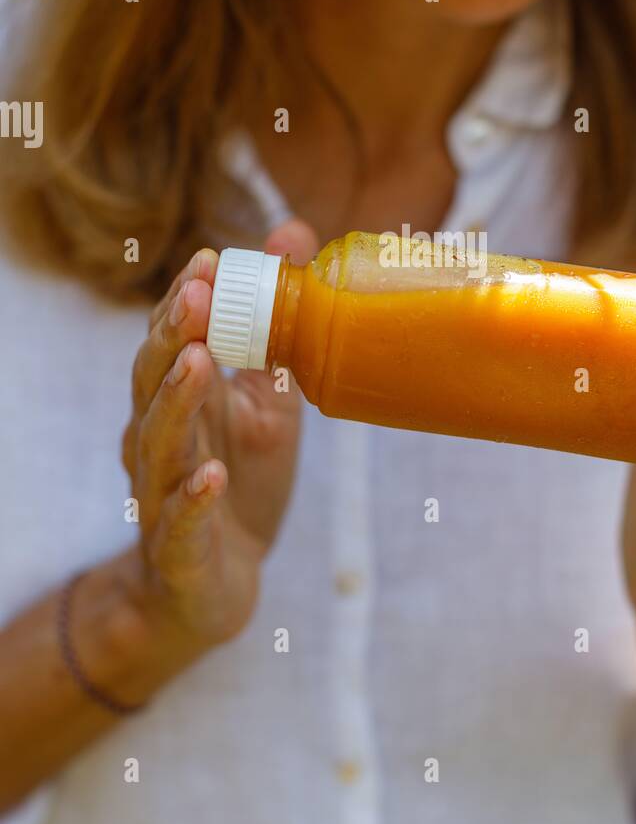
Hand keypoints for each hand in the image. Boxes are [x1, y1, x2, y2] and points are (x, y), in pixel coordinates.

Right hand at [120, 219, 318, 649]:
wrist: (211, 585)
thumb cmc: (239, 480)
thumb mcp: (267, 401)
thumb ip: (275, 332)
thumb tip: (294, 237)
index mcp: (179, 401)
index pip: (170, 342)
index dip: (185, 303)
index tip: (209, 261)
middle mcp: (159, 441)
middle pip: (152, 381)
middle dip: (173, 336)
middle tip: (197, 295)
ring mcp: (162, 496)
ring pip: (157, 444)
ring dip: (176, 401)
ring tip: (200, 362)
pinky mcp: (178, 551)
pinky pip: (178, 523)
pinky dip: (192, 500)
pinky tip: (209, 477)